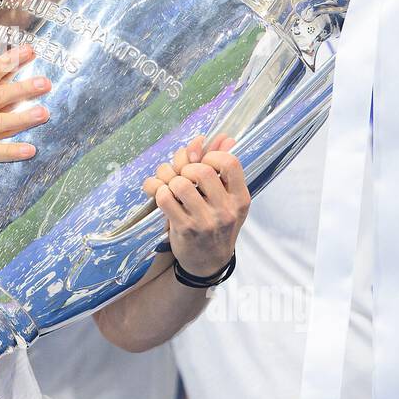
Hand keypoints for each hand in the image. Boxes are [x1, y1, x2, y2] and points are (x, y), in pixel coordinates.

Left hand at [143, 134, 249, 277]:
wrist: (208, 262)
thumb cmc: (216, 223)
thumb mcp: (227, 199)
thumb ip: (222, 167)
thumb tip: (225, 136)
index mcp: (240, 198)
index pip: (229, 162)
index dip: (211, 155)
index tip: (201, 163)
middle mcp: (226, 210)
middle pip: (201, 171)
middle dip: (185, 167)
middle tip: (181, 174)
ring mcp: (206, 221)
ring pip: (180, 183)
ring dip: (169, 179)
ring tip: (169, 186)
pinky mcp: (185, 229)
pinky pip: (165, 198)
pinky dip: (158, 191)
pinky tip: (162, 196)